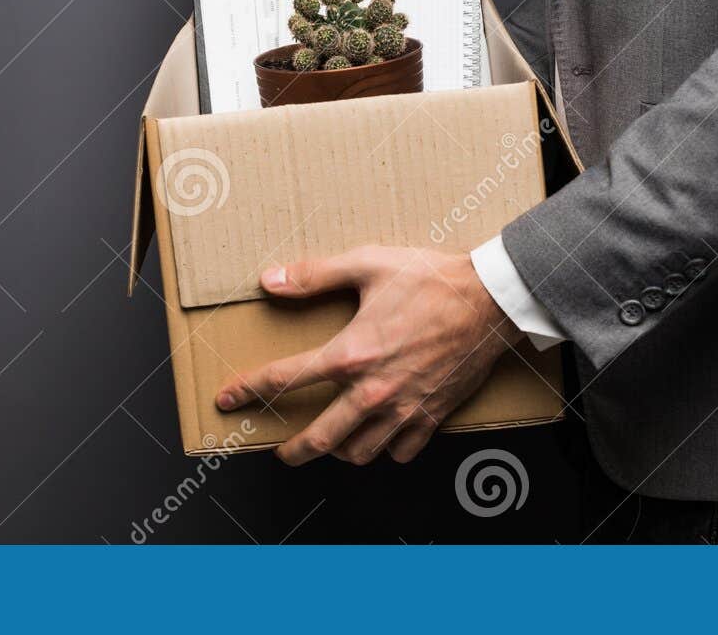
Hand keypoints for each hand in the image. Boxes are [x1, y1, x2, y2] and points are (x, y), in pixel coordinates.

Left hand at [215, 245, 523, 465]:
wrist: (490, 299)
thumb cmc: (430, 278)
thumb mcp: (367, 264)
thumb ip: (313, 275)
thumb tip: (269, 280)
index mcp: (350, 353)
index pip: (284, 379)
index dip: (249, 390)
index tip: (228, 398)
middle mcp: (372, 391)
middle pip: (319, 439)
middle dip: (292, 451)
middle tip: (280, 452)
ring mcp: (403, 408)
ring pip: (360, 453)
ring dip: (340, 451)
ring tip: (332, 442)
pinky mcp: (432, 416)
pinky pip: (401, 451)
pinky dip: (387, 450)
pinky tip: (381, 436)